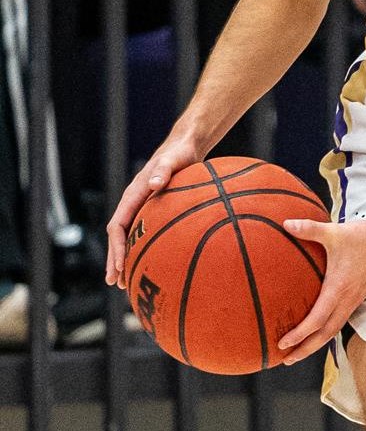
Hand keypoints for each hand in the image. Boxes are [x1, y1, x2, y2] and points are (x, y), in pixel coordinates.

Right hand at [105, 136, 204, 285]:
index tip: (119, 266)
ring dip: (125, 259)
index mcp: (133, 195)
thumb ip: (164, 170)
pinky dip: (142, 249)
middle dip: (115, 260)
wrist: (184, 147)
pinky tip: (151, 263)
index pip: (118, 226)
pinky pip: (143, 233)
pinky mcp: (153, 210)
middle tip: (116, 283)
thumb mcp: (173, 160)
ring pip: (128, 237)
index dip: (117, 248)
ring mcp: (142, 208)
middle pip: (118, 237)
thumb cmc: (179, 154)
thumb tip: (154, 183)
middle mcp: (133, 204)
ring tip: (125, 282)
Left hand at [275, 217, 365, 364]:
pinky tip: (318, 330)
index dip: (300, 334)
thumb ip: (309, 229)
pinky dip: (326, 331)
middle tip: (286, 360)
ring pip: (333, 330)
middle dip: (305, 349)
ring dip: (315, 343)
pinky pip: (340, 321)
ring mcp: (354, 300)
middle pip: (325, 334)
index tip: (283, 344)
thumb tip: (285, 224)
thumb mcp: (335, 232)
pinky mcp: (358, 298)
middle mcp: (347, 300)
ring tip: (299, 352)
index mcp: (339, 288)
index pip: (317, 319)